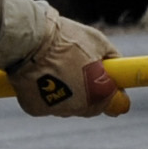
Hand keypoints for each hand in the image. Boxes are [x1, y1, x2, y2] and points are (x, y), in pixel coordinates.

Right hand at [7, 18, 128, 118]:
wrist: (28, 40)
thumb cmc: (64, 38)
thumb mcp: (97, 41)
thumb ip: (111, 58)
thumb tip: (117, 68)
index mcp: (100, 92)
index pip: (118, 105)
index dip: (116, 93)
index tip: (113, 86)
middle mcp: (80, 107)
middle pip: (91, 106)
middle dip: (90, 92)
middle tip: (80, 70)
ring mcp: (57, 110)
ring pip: (67, 106)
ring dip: (67, 93)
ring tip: (56, 68)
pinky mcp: (35, 109)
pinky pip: (45, 104)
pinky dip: (44, 93)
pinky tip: (40, 75)